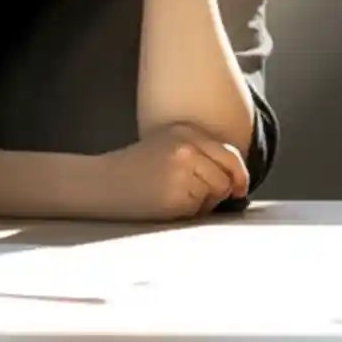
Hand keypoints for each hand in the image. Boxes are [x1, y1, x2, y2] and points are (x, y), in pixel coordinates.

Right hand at [95, 122, 248, 220]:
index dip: (238, 174)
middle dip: (221, 189)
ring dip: (204, 201)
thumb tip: (237, 181)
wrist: (102, 183)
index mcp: (185, 130)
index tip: (239, 187)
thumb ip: (200, 153)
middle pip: (227, 175)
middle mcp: (187, 147)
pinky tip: (168, 203)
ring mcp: (183, 170)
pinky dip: (189, 211)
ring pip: (216, 192)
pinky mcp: (177, 194)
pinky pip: (200, 208)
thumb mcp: (168, 146)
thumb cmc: (135, 169)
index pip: (228, 153)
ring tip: (177, 196)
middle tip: (198, 196)